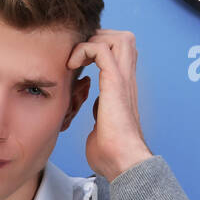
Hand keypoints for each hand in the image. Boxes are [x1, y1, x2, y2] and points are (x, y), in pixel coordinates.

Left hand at [66, 29, 153, 182]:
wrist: (122, 161)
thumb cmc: (110, 151)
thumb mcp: (101, 124)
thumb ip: (99, 111)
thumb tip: (92, 109)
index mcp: (123, 88)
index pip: (120, 52)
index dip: (100, 47)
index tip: (79, 60)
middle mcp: (126, 80)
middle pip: (124, 38)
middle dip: (99, 37)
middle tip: (79, 54)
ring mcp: (123, 80)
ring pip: (119, 37)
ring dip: (93, 40)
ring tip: (77, 56)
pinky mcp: (115, 82)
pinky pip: (101, 49)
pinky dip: (84, 49)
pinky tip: (72, 65)